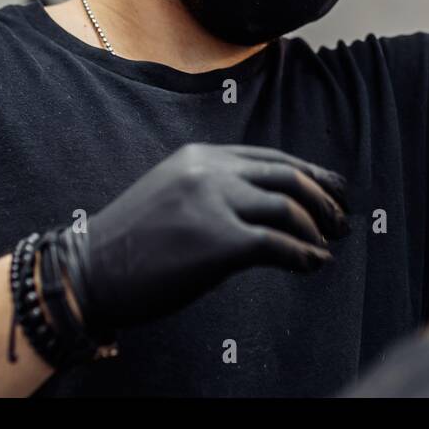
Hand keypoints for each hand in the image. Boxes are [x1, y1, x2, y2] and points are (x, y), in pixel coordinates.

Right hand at [68, 144, 349, 331]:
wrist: (87, 272)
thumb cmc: (130, 244)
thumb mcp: (173, 196)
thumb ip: (214, 190)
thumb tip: (266, 209)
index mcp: (200, 157)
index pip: (271, 158)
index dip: (309, 174)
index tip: (332, 190)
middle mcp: (209, 171)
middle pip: (287, 175)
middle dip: (323, 197)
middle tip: (342, 219)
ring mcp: (213, 203)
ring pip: (288, 205)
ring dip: (316, 227)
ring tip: (329, 244)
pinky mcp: (218, 241)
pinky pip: (277, 244)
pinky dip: (302, 255)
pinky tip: (312, 264)